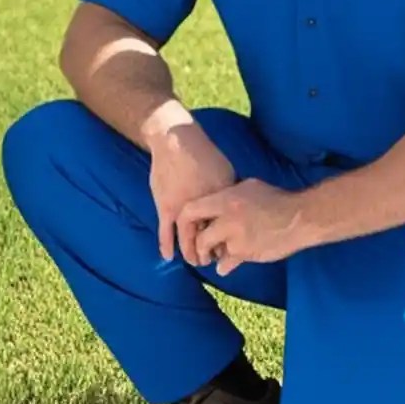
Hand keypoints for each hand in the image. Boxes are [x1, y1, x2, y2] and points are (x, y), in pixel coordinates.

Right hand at [147, 121, 236, 263]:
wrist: (175, 141)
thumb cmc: (202, 153)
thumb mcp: (225, 171)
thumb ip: (230, 192)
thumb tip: (239, 205)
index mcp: (222, 198)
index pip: (228, 226)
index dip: (232, 241)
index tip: (234, 251)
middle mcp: (205, 207)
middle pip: (210, 236)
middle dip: (213, 251)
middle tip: (215, 261)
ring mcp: (183, 208)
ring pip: (188, 238)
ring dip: (192, 252)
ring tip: (197, 262)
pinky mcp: (166, 206)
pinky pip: (166, 231)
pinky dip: (166, 244)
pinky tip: (167, 257)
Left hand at [178, 178, 308, 275]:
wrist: (299, 218)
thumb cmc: (276, 199)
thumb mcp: (248, 186)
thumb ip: (229, 194)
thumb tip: (215, 199)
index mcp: (225, 199)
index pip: (191, 210)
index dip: (185, 222)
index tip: (188, 228)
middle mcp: (227, 218)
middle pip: (199, 236)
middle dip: (196, 246)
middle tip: (198, 250)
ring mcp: (236, 237)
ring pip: (211, 251)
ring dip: (210, 256)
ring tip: (211, 258)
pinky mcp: (246, 253)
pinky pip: (227, 263)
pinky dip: (225, 266)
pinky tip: (224, 267)